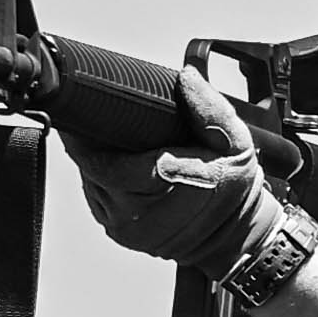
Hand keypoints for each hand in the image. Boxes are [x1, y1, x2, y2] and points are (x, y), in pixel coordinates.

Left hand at [67, 53, 281, 270]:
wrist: (233, 238)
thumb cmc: (234, 189)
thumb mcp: (235, 143)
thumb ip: (211, 109)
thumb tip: (186, 78)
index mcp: (169, 188)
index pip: (109, 161)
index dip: (88, 133)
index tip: (82, 107)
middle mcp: (142, 214)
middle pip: (95, 168)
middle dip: (90, 140)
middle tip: (88, 114)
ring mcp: (126, 228)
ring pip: (92, 182)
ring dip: (95, 158)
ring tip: (104, 136)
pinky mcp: (119, 233)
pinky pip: (97, 197)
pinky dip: (101, 177)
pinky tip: (114, 161)